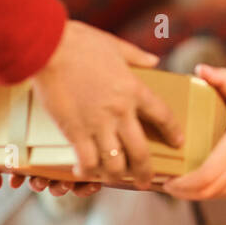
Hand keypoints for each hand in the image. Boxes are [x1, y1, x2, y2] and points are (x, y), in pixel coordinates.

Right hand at [32, 20, 183, 188]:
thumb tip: (154, 61)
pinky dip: (87, 171)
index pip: (163, 116)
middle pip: (141, 151)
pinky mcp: (73, 130)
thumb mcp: (115, 45)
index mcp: (134, 89)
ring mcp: (97, 124)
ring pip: (115, 163)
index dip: (173, 132)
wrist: (47, 47)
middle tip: (147, 182)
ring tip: (118, 181)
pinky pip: (86, 160)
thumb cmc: (79, 42)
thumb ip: (136, 56)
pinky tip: (85, 173)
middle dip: (146, 171)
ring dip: (118, 176)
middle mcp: (120, 112)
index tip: (178, 142)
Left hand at [162, 64, 225, 200]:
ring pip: (215, 196)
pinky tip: (203, 186)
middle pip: (205, 192)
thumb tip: (200, 68)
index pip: (204, 176)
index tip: (167, 180)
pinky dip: (212, 194)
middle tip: (166, 184)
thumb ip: (225, 81)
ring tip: (180, 186)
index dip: (182, 184)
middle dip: (182, 192)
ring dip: (196, 195)